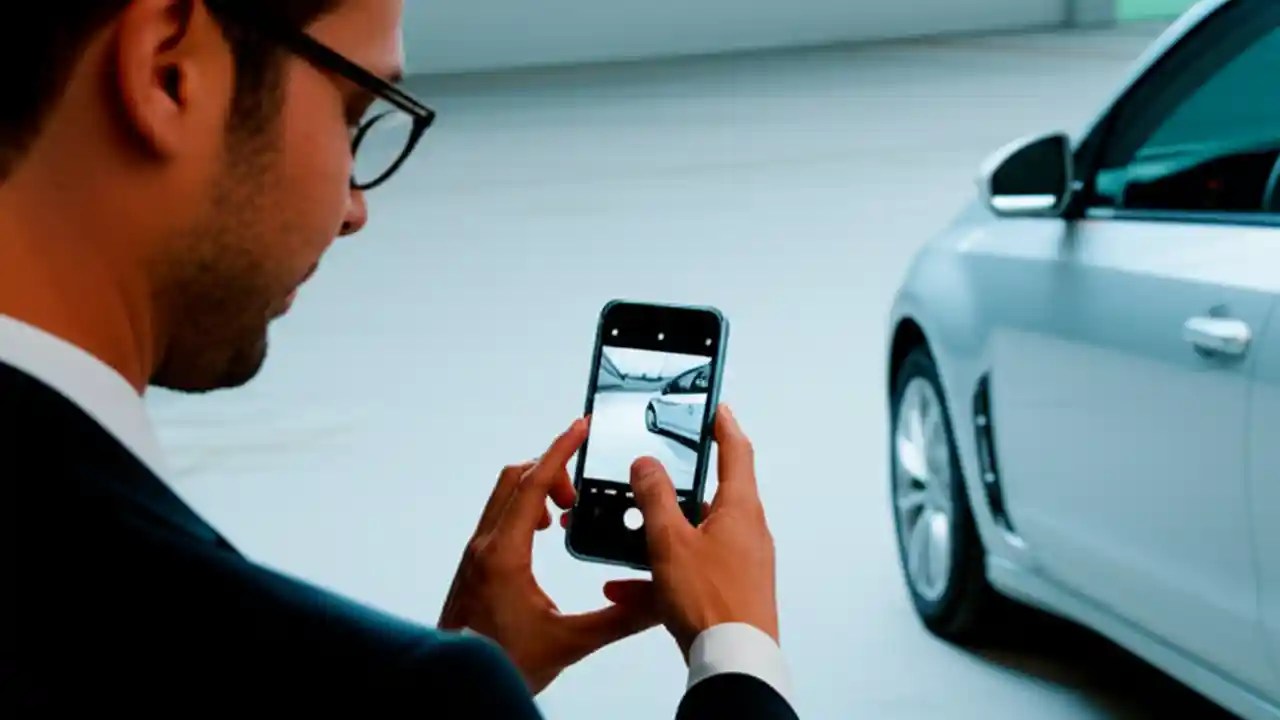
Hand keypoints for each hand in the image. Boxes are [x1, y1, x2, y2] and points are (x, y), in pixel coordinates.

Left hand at [438, 418, 658, 694]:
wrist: (457, 683)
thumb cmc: (503, 666)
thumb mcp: (570, 643)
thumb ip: (618, 619)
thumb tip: (658, 601)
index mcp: (505, 554)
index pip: (533, 483)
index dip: (560, 450)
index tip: (580, 428)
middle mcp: (485, 546)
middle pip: (515, 479)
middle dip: (553, 471)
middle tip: (580, 495)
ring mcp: (475, 554)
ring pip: (503, 496)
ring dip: (537, 490)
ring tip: (565, 514)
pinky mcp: (474, 565)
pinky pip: (498, 517)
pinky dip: (524, 509)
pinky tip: (542, 537)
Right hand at [608, 405, 779, 657]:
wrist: (734, 661)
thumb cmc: (711, 601)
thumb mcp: (670, 541)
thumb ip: (654, 499)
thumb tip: (646, 464)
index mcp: (740, 509)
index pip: (736, 451)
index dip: (723, 424)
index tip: (715, 406)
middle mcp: (747, 531)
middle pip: (710, 496)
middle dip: (674, 491)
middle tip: (651, 477)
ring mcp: (741, 562)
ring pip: (693, 538)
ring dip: (658, 541)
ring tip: (624, 545)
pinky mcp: (731, 590)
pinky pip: (691, 571)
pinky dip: (660, 575)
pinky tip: (626, 590)